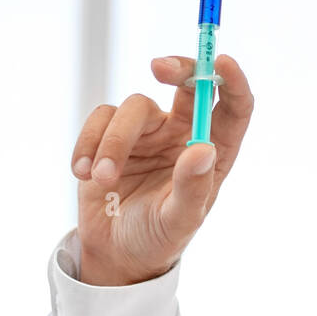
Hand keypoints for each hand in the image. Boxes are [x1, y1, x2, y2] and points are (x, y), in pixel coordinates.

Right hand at [70, 53, 252, 285]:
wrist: (116, 254)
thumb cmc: (158, 238)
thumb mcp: (179, 221)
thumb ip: (192, 187)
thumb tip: (202, 150)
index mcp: (214, 152)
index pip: (234, 107)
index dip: (233, 81)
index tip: (222, 62)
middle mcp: (184, 134)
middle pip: (188, 84)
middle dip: (177, 68)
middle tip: (158, 67)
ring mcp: (149, 132)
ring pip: (134, 108)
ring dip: (113, 142)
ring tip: (102, 179)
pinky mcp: (112, 135)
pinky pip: (100, 119)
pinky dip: (88, 143)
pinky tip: (82, 174)